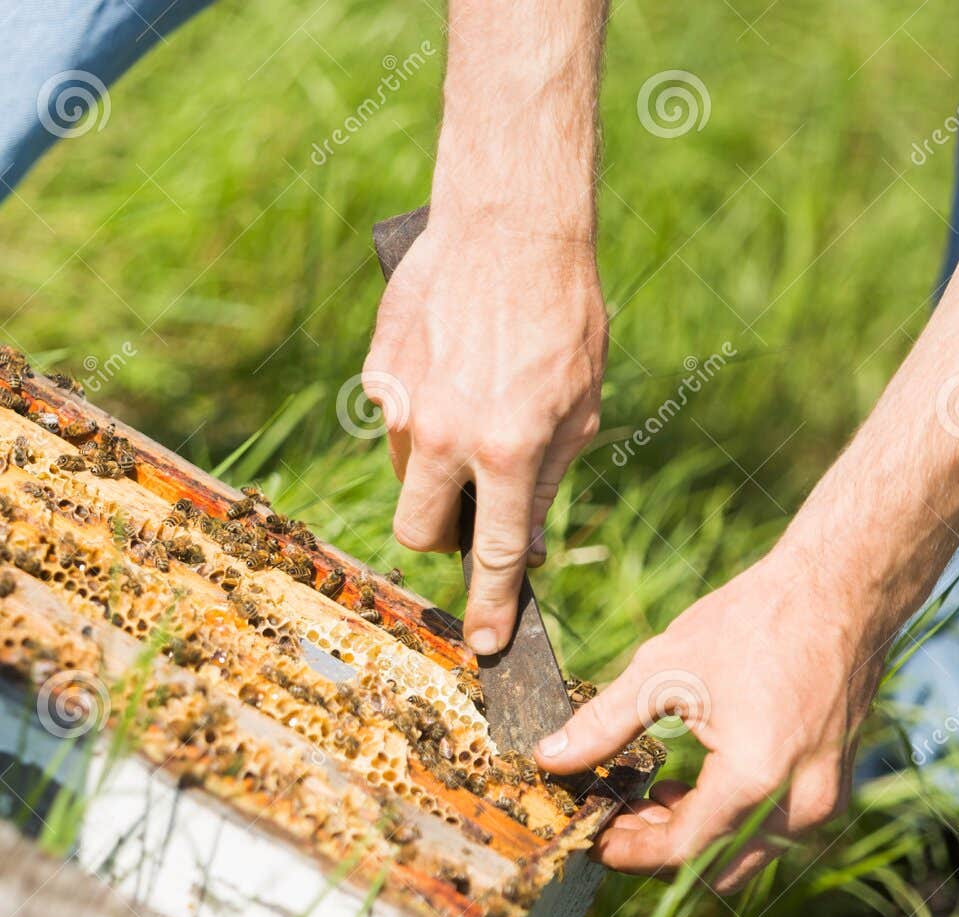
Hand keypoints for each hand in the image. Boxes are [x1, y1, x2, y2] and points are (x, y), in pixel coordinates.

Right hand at [363, 218, 606, 654]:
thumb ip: (547, 481)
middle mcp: (446, 436)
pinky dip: (418, 411)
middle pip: (417, 532)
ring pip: (404, 473)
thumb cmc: (563, 314)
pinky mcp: (378, 372)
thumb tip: (523, 545)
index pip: (494, 554)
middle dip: (439, 537)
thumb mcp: (580, 406)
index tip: (486, 647)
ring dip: (433, 467)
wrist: (512, 226)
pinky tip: (451, 367)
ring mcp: (403, 405)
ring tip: (473, 408)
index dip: (491, 607)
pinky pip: (393, 418)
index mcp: (508, 450)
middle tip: (468, 511)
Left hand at [533, 549, 883, 890]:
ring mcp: (824, 800)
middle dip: (656, 851)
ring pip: (743, 854)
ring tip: (643, 797)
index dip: (627, 852)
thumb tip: (548, 758)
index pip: (680, 851)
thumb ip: (603, 725)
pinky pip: (769, 830)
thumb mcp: (663, 672)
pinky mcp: (832, 787)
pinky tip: (687, 786)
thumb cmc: (753, 623)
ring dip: (690, 837)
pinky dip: (723, 822)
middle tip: (611, 818)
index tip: (590, 837)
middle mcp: (799, 804)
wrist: (837, 590)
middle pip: (713, 868)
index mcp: (755, 779)